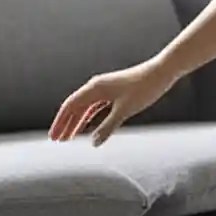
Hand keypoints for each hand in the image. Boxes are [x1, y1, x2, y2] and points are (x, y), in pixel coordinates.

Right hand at [49, 64, 180, 146]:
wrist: (161, 72)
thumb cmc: (144, 88)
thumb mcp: (125, 111)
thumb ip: (108, 127)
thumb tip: (93, 143)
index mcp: (95, 88)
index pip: (70, 106)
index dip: (60, 123)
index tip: (54, 137)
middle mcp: (96, 87)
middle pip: (74, 107)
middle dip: (64, 124)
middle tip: (56, 140)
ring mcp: (104, 89)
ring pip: (84, 107)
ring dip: (75, 122)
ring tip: (68, 137)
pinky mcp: (112, 92)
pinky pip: (94, 106)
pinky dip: (87, 117)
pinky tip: (84, 127)